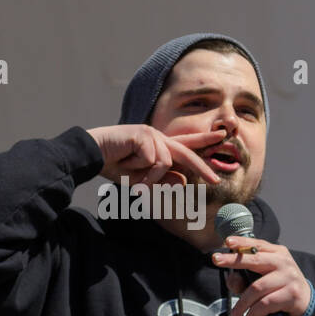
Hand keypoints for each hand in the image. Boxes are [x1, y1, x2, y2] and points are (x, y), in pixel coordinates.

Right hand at [86, 124, 224, 186]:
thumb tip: (184, 180)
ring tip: (133, 179)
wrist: (92, 155)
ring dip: (150, 177)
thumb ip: (162, 180)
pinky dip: (143, 171)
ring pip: (165, 163)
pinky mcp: (143, 135)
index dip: (204, 140)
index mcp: (159, 145)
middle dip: (201, 167)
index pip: (185, 143)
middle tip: (216, 181)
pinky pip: (154, 161)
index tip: (222, 136)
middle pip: (186, 152)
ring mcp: (151, 134)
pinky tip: (127, 165)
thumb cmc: (115, 165)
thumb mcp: (142, 179)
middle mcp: (158, 137)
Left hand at [211, 236, 311, 315]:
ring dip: (243, 302)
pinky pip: (266, 303)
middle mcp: (283, 261)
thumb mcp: (264, 277)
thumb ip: (245, 277)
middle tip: (216, 261)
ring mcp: (289, 277)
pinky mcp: (292, 294)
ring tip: (236, 312)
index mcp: (277, 252)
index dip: (241, 242)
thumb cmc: (279, 286)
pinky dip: (255, 311)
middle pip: (255, 259)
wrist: (305, 300)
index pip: (257, 244)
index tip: (227, 241)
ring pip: (257, 287)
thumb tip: (231, 278)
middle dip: (233, 260)